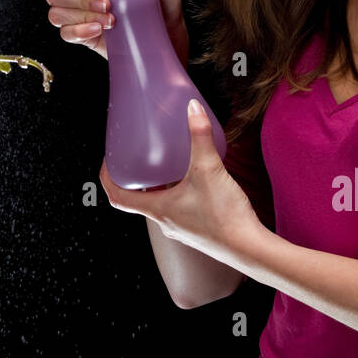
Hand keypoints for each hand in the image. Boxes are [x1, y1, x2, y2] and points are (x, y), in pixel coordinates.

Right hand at [45, 0, 188, 67]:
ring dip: (82, 16)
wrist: (168, 36)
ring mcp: (80, 15)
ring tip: (110, 20)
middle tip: (107, 4)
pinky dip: (80, 31)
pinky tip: (99, 29)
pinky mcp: (83, 36)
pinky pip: (65, 34)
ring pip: (56, 13)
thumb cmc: (161, 3)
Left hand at [98, 100, 269, 272]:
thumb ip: (200, 137)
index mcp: (158, 210)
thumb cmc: (225, 216)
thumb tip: (192, 108)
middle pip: (138, 200)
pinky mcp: (198, 231)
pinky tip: (195, 180)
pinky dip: (179, 193)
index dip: (107, 179)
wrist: (250, 249)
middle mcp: (165, 222)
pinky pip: (180, 209)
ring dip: (158, 186)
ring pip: (161, 205)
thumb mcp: (209, 169)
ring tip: (166, 164)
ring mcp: (181, 229)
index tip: (108, 161)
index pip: (118, 198)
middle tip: (139, 156)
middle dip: (135, 179)